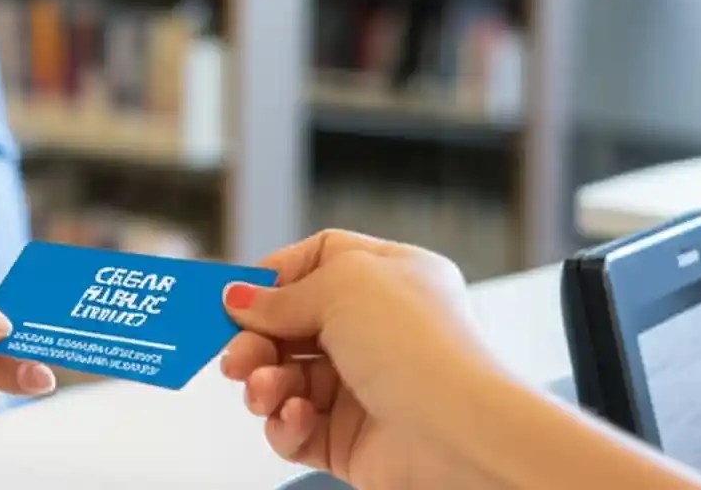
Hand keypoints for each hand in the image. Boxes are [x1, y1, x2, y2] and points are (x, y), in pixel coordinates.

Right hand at [221, 231, 502, 487]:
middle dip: (255, 340)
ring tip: (266, 392)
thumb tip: (237, 297)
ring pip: (286, 378)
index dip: (275, 277)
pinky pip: (296, 427)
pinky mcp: (351, 439)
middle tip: (237, 357)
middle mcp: (378, 331)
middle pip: (291, 325)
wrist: (463, 439)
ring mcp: (364, 386)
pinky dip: (285, 423)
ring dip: (265, 384)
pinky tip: (296, 419)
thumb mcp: (343, 288)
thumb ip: (283, 294)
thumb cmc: (423, 351)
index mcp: (390, 278)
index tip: (237, 297)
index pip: (318, 261)